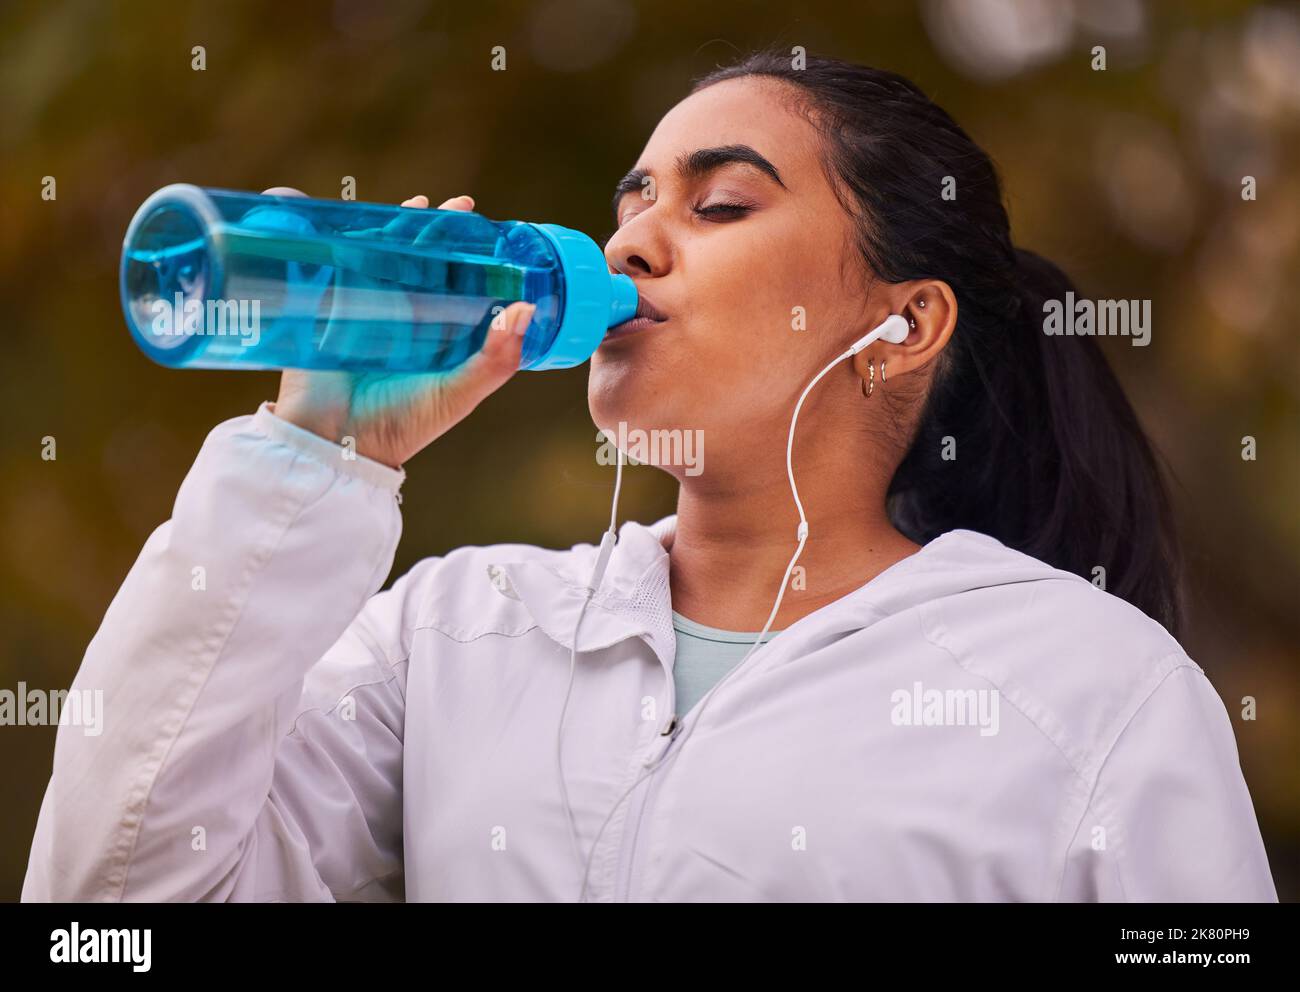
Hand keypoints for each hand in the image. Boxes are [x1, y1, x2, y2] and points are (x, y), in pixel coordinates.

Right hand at [265, 190, 534, 468]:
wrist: (334, 441)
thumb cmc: (403, 424)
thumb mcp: (459, 394)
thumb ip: (495, 359)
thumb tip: (527, 309)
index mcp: (442, 338)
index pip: (464, 289)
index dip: (478, 261)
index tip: (496, 235)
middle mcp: (409, 320)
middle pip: (427, 264)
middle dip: (442, 234)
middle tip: (460, 208)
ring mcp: (370, 310)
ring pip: (388, 258)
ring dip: (401, 228)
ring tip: (420, 205)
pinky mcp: (332, 305)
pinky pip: (343, 263)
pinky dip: (350, 238)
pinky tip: (361, 218)